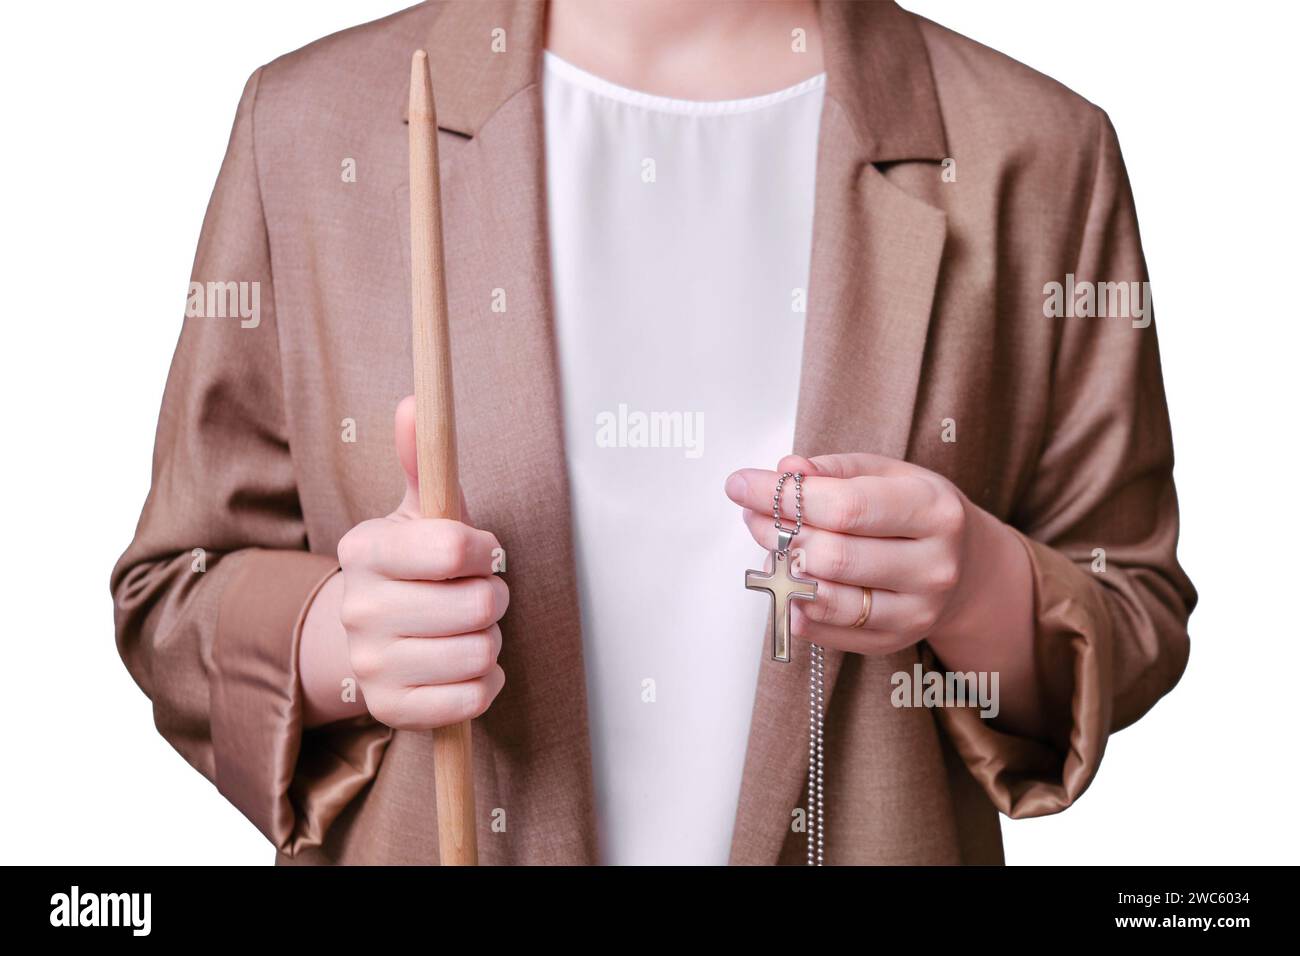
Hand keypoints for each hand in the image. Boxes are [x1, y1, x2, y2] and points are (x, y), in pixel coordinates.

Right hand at [300, 396, 507, 729]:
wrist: (370, 637)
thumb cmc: (412, 566)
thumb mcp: (420, 511)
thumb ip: (424, 460)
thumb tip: (415, 401)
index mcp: (363, 549)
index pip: (452, 548)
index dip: (484, 550)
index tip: (477, 550)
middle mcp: (358, 608)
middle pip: (477, 604)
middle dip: (493, 597)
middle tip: (475, 595)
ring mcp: (371, 664)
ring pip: (481, 652)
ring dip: (491, 640)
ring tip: (469, 629)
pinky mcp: (392, 711)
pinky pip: (473, 698)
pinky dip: (486, 682)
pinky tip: (465, 666)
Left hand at [725, 452, 994, 656]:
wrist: (969, 570)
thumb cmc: (914, 513)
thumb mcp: (888, 475)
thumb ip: (834, 469)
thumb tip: (784, 470)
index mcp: (933, 511)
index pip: (847, 506)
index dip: (785, 497)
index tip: (741, 484)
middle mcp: (932, 566)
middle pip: (832, 556)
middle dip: (777, 533)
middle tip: (752, 516)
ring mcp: (916, 611)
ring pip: (825, 599)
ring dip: (780, 571)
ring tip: (770, 547)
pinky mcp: (893, 642)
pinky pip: (824, 632)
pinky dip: (793, 606)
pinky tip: (788, 581)